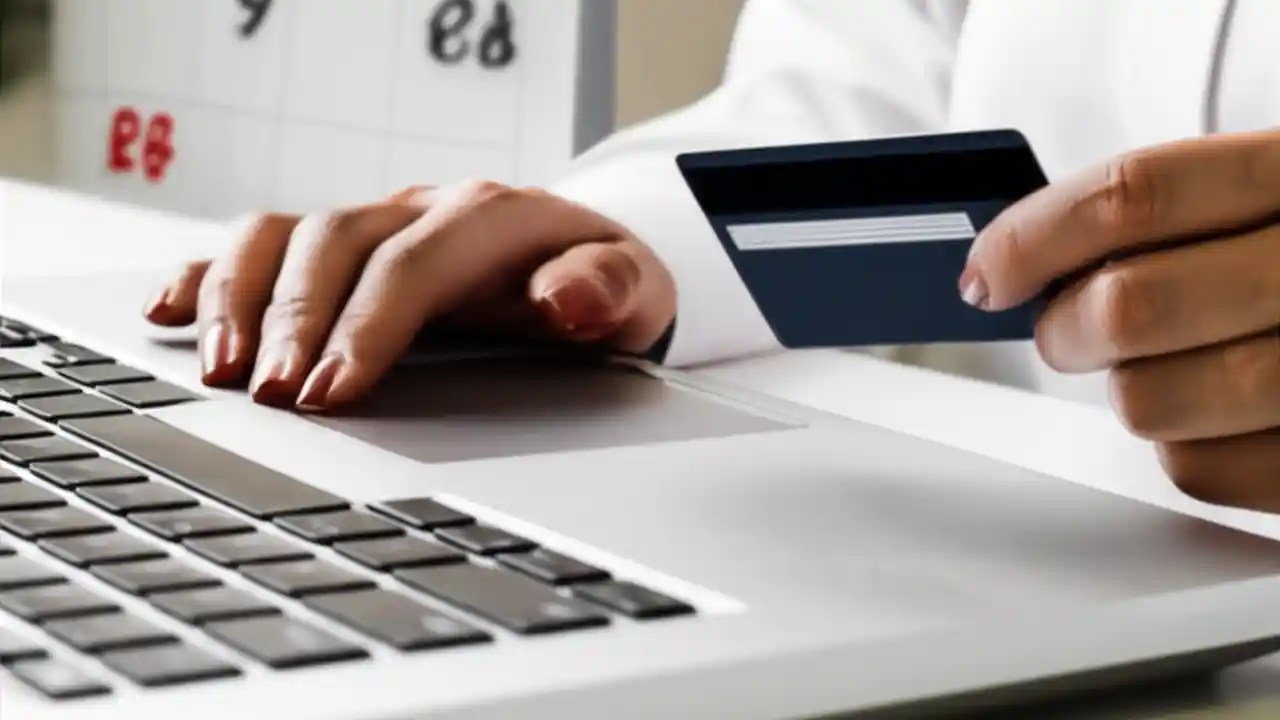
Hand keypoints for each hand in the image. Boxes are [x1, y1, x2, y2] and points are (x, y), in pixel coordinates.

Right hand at [143, 181, 675, 410]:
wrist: (583, 263)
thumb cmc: (602, 283)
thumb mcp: (633, 291)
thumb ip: (608, 288)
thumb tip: (568, 296)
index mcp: (491, 218)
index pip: (415, 263)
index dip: (368, 324)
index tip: (334, 392)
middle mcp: (422, 210)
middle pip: (335, 244)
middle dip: (295, 320)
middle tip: (271, 396)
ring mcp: (376, 223)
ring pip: (284, 233)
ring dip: (239, 296)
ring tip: (217, 366)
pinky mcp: (343, 248)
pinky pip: (262, 244)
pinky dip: (211, 275)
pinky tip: (171, 311)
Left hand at [961, 129, 1279, 511]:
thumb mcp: (1266, 193)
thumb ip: (1162, 214)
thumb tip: (1012, 262)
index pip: (1135, 195)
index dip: (1033, 236)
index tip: (989, 270)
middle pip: (1130, 306)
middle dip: (1064, 327)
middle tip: (1062, 328)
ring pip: (1150, 401)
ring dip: (1124, 388)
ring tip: (1154, 367)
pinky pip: (1198, 472)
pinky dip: (1183, 447)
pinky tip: (1215, 415)